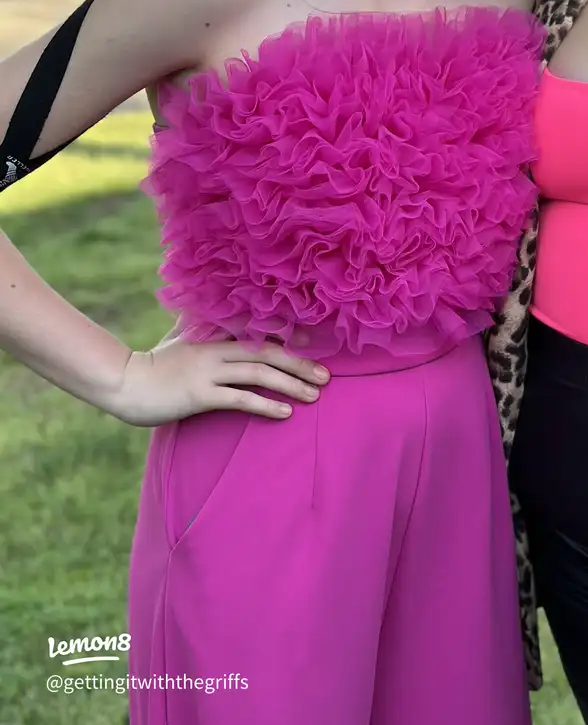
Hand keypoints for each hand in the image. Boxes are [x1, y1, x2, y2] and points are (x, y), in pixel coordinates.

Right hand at [103, 332, 330, 425]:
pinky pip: (240, 399)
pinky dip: (265, 405)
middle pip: (268, 350)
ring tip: (315, 395)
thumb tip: (211, 311)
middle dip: (300, 362)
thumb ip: (202, 325)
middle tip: (326, 376)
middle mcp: (216, 347)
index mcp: (214, 332)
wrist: (124, 383)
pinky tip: (285, 413)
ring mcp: (208, 370)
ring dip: (291, 384)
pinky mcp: (199, 394)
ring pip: (259, 373)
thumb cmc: (155, 362)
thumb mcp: (181, 336)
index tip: (314, 341)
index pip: (259, 328)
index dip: (289, 333)